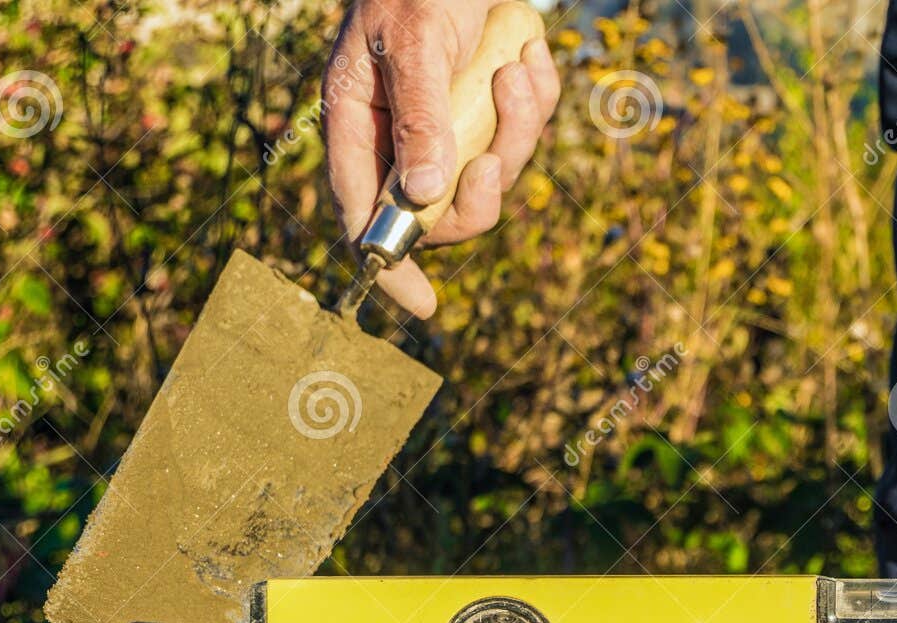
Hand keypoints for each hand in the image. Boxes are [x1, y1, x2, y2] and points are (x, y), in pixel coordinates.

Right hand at [324, 0, 559, 317]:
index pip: (364, 213)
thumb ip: (418, 117)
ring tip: (516, 68)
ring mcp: (451, 127)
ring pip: (494, 171)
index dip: (389, 264)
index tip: (421, 305)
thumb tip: (424, 196)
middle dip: (479, 193)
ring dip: (518, 128)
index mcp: (358, 123)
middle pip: (443, 211)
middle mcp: (402, 136)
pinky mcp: (492, 109)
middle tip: (493, 158)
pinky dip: (538, 96)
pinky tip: (530, 51)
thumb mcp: (415, 42)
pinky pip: (524, 131)